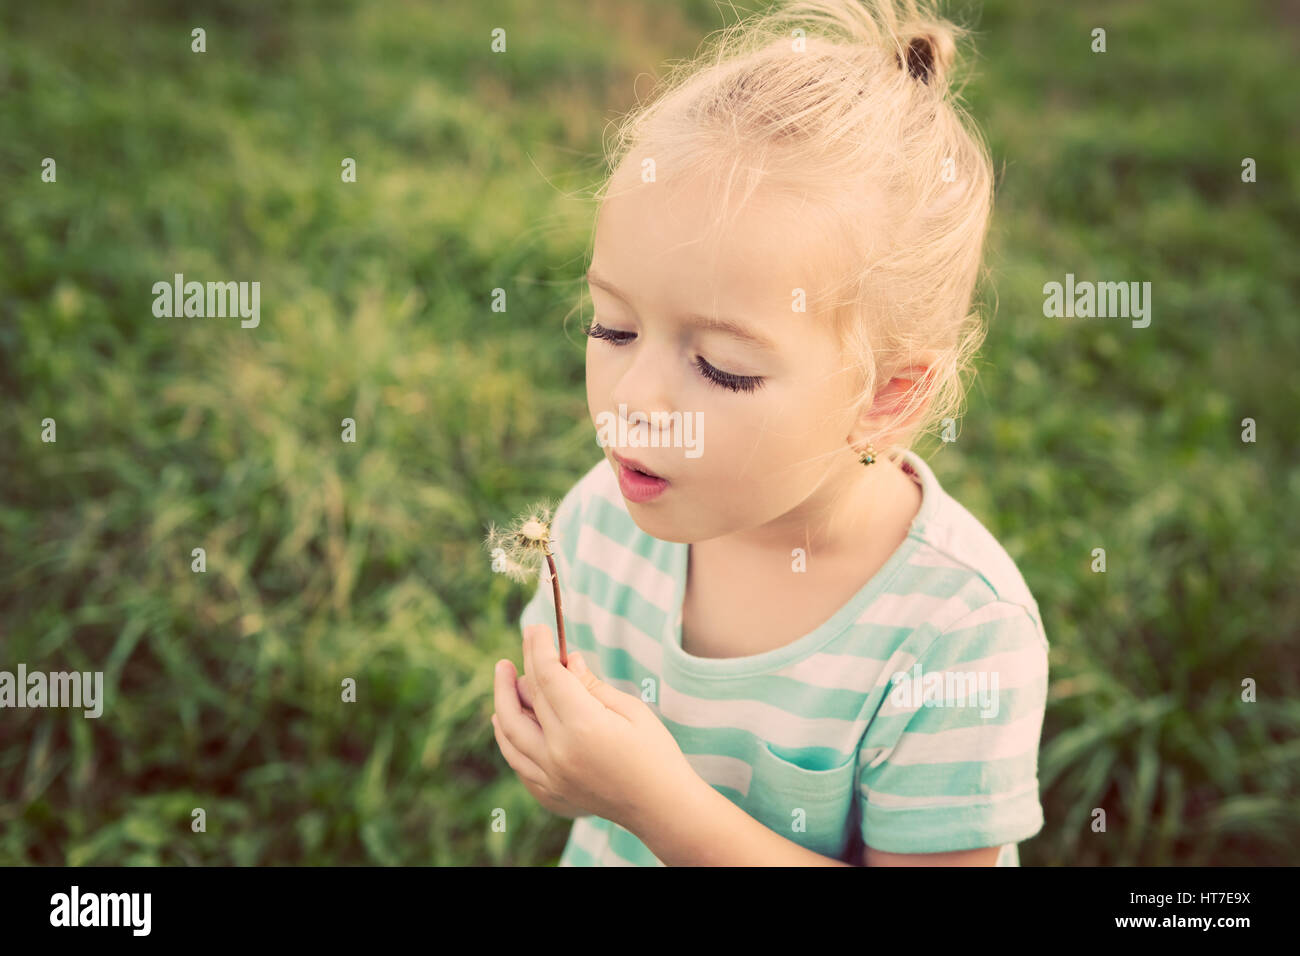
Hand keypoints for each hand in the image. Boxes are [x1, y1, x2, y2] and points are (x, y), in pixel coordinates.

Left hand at [491, 623, 697, 829]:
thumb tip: (566, 660)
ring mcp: (551, 776)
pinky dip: (506, 736)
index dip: (539, 648)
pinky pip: (517, 760)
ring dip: (503, 699)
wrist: (661, 808)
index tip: (537, 627)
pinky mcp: (550, 792)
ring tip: (505, 674)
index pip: (548, 676)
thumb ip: (592, 685)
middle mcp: (559, 752)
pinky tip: (503, 720)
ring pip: (509, 731)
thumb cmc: (655, 753)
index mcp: (583, 727)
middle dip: (524, 664)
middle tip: (524, 641)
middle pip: (528, 698)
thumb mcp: (630, 710)